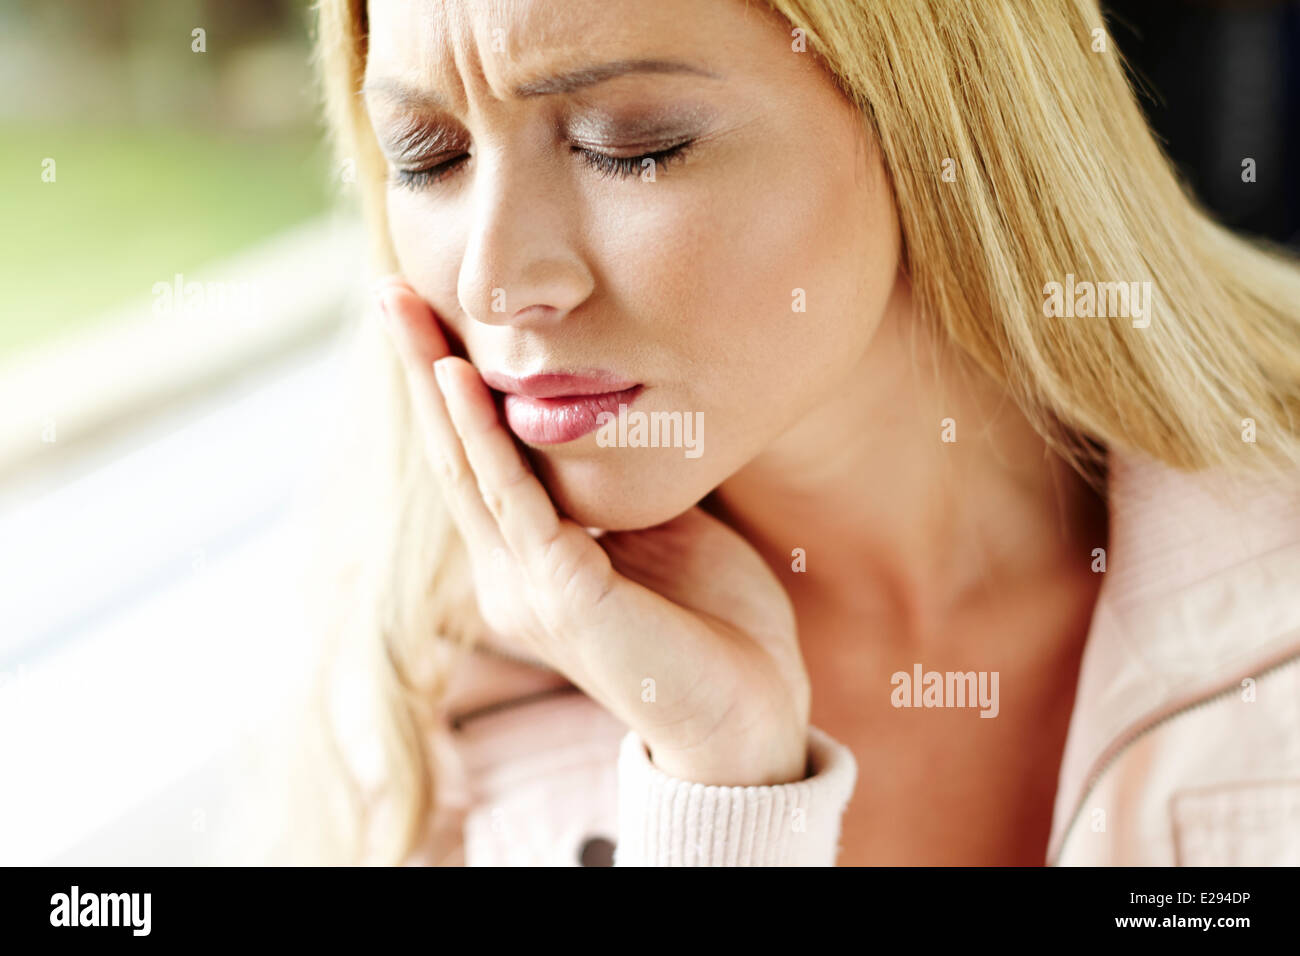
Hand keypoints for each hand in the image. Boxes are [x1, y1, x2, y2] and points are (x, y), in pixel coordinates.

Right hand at [376, 276, 810, 785]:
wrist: (747, 717)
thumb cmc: (715, 625)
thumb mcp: (664, 530)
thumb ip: (622, 482)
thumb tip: (616, 410)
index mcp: (533, 557)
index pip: (479, 458)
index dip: (451, 385)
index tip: (433, 312)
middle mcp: (512, 570)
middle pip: (453, 452)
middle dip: (421, 366)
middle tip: (389, 288)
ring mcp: (526, 586)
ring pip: (467, 466)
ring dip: (432, 381)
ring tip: (403, 309)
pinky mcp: (560, 596)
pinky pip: (513, 499)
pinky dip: (481, 434)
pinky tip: (458, 377)